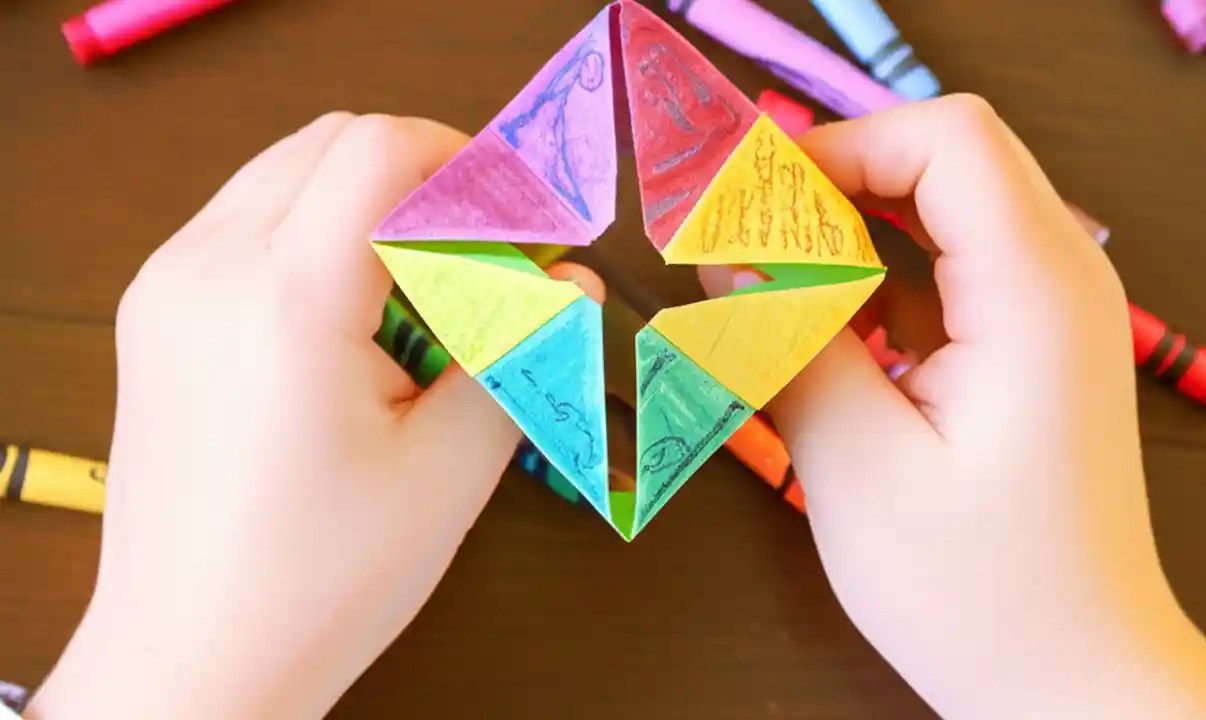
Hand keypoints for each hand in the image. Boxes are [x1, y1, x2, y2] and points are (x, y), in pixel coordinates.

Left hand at [28, 113, 595, 718]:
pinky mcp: (155, 310)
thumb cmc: (315, 583)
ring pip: (287, 169)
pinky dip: (317, 230)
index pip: (382, 150)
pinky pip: (246, 217)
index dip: (471, 165)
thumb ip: (518, 350)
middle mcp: (207, 270)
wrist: (191, 654)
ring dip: (371, 201)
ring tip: (428, 288)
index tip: (525, 216)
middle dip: (429, 177)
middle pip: (333, 140)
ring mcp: (167, 285)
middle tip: (492, 250)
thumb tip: (571, 282)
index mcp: (284, 302)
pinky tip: (358, 311)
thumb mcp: (448, 470)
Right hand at [702, 95, 1205, 717]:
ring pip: (944, 206)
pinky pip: (950, 264)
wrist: (1074, 675)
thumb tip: (724, 261)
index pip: (945, 139)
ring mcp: (1054, 310)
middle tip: (745, 236)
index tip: (753, 203)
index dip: (841, 146)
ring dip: (853, 229)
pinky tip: (830, 331)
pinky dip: (880, 275)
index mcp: (1035, 293)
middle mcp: (1062, 279)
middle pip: (946, 157)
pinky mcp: (1031, 344)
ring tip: (774, 282)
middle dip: (837, 180)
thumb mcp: (857, 466)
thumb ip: (788, 343)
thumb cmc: (979, 594)